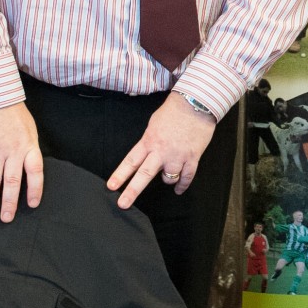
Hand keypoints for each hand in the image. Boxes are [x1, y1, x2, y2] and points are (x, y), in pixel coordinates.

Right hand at [0, 104, 42, 221]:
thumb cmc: (16, 117)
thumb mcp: (30, 133)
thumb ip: (29, 153)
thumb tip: (28, 174)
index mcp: (29, 147)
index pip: (35, 172)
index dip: (35, 189)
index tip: (32, 204)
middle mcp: (13, 150)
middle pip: (12, 180)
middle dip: (9, 201)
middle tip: (6, 218)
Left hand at [107, 93, 215, 207]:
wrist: (195, 103)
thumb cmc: (174, 110)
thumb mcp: (153, 124)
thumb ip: (149, 141)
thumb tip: (147, 153)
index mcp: (149, 141)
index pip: (131, 161)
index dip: (120, 174)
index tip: (111, 186)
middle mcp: (161, 151)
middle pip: (144, 174)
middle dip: (132, 191)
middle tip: (123, 204)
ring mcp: (177, 156)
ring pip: (168, 178)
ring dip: (167, 180)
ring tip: (168, 176)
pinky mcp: (192, 157)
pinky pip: (187, 177)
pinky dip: (182, 185)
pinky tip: (179, 189)